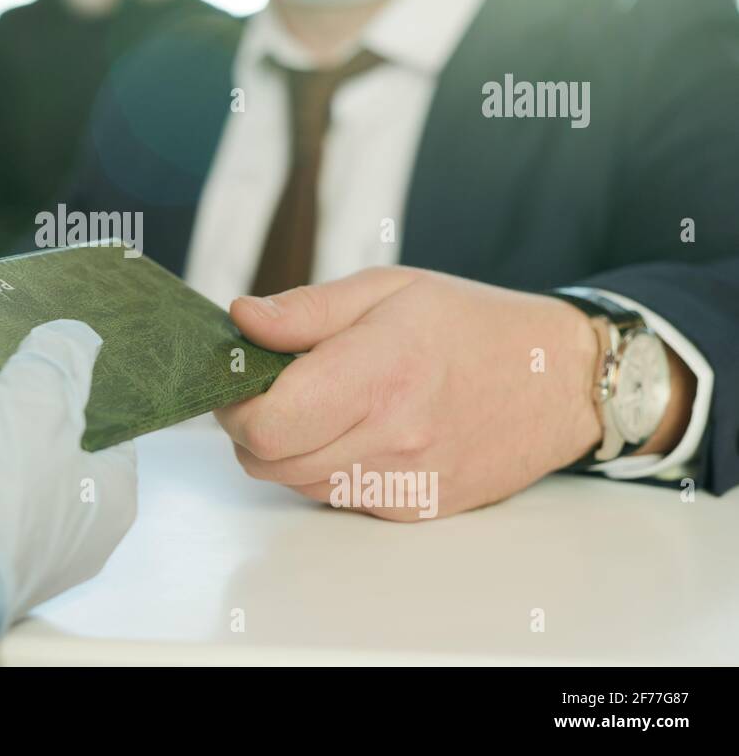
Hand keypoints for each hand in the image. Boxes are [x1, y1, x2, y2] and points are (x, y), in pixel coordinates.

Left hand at [215, 267, 602, 519]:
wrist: (560, 380)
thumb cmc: (471, 325)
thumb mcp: (388, 289)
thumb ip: (306, 311)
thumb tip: (241, 320)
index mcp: (380, 373)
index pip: (267, 424)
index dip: (237, 403)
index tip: (244, 376)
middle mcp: (393, 438)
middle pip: (269, 462)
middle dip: (255, 426)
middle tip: (277, 388)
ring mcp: (405, 482)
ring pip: (297, 484)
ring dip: (291, 449)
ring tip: (326, 403)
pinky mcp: (414, 508)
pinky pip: (338, 497)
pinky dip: (329, 467)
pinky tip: (361, 430)